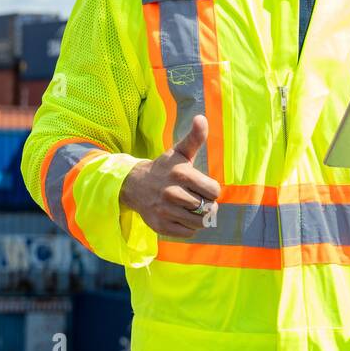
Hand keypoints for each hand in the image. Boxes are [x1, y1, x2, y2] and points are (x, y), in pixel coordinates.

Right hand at [118, 114, 220, 238]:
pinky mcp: (161, 225)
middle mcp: (173, 193)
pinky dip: (189, 227)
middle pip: (207, 208)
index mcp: (181, 174)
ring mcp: (166, 211)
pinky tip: (182, 216)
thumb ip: (195, 137)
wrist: (135, 185)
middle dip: (206, 204)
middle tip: (197, 198)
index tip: (203, 186)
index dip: (212, 190)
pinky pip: (188, 232)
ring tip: (192, 208)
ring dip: (200, 217)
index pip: (213, 191)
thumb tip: (201, 117)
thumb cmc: (164, 167)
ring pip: (199, 222)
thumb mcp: (180, 151)